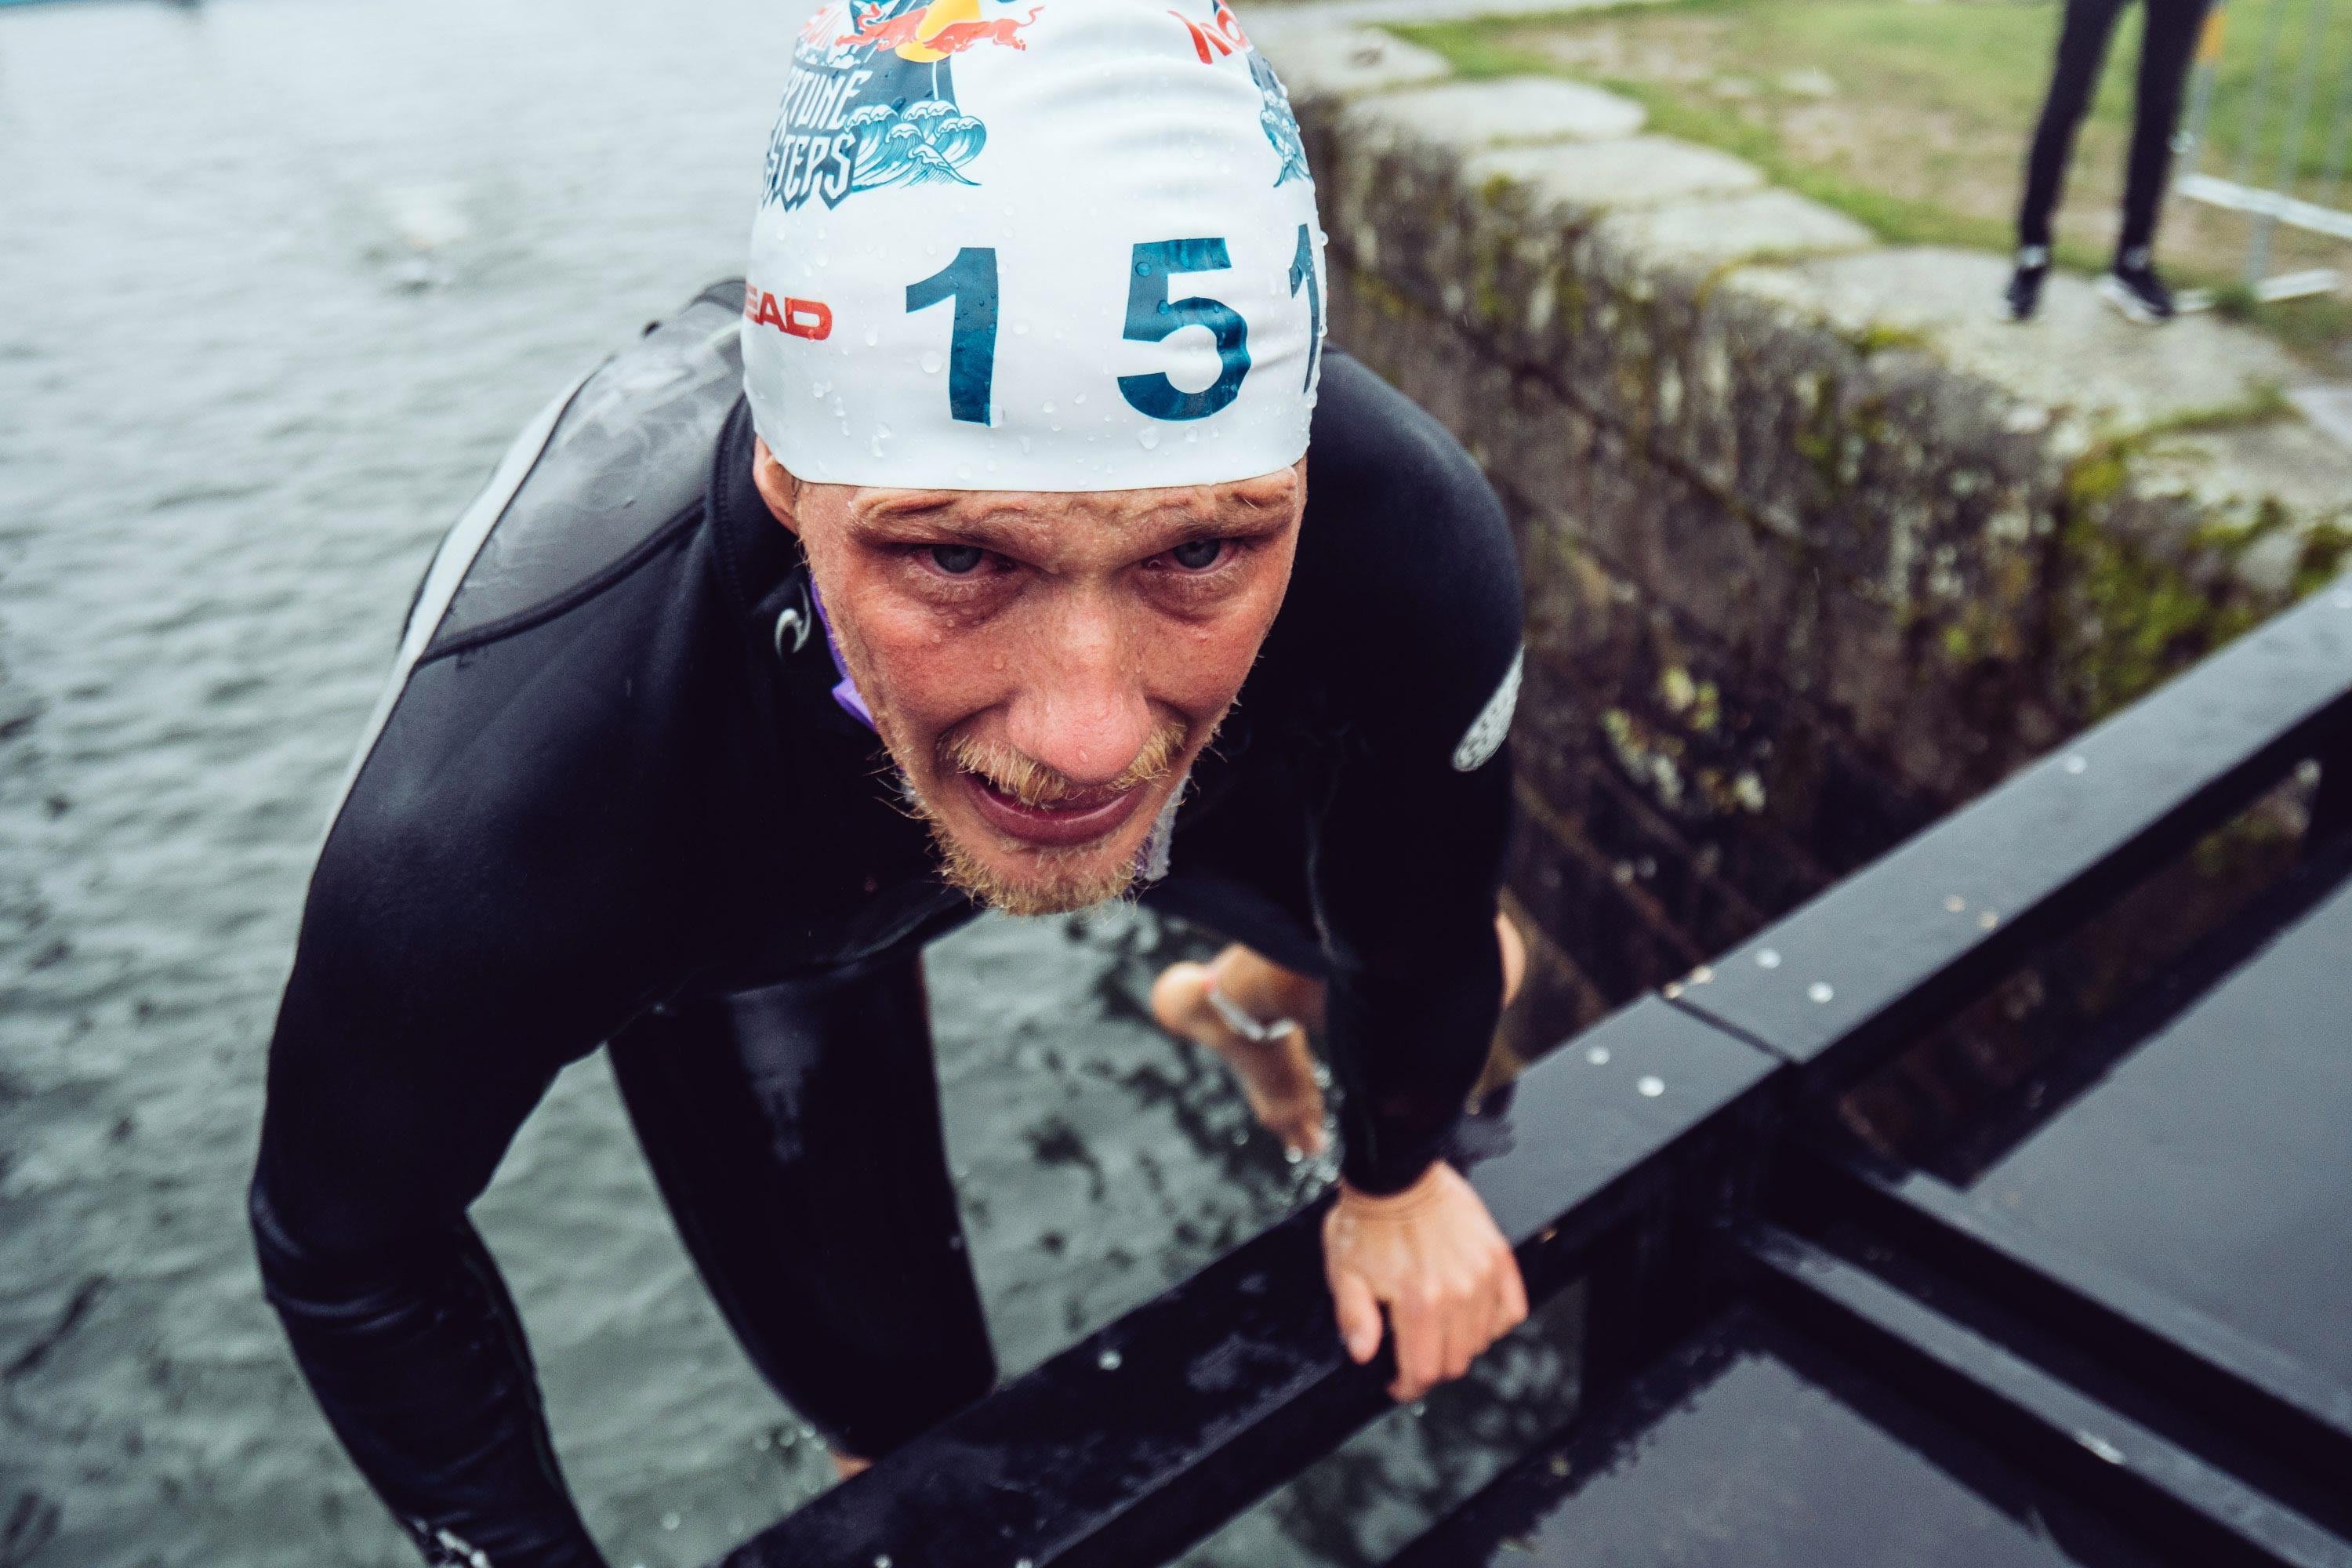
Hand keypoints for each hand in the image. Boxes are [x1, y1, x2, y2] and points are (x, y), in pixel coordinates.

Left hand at [1321, 1161, 1527, 1401]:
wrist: (1396, 1171)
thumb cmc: (1367, 1220)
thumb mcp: (1344, 1270)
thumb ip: (1354, 1317)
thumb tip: (1363, 1356)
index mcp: (1417, 1302)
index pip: (1423, 1371)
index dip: (1408, 1387)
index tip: (1398, 1384)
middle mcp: (1456, 1294)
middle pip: (1455, 1362)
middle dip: (1432, 1368)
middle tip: (1415, 1356)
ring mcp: (1482, 1275)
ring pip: (1482, 1341)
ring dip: (1460, 1345)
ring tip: (1437, 1331)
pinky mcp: (1498, 1256)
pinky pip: (1511, 1309)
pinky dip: (1495, 1322)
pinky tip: (1471, 1316)